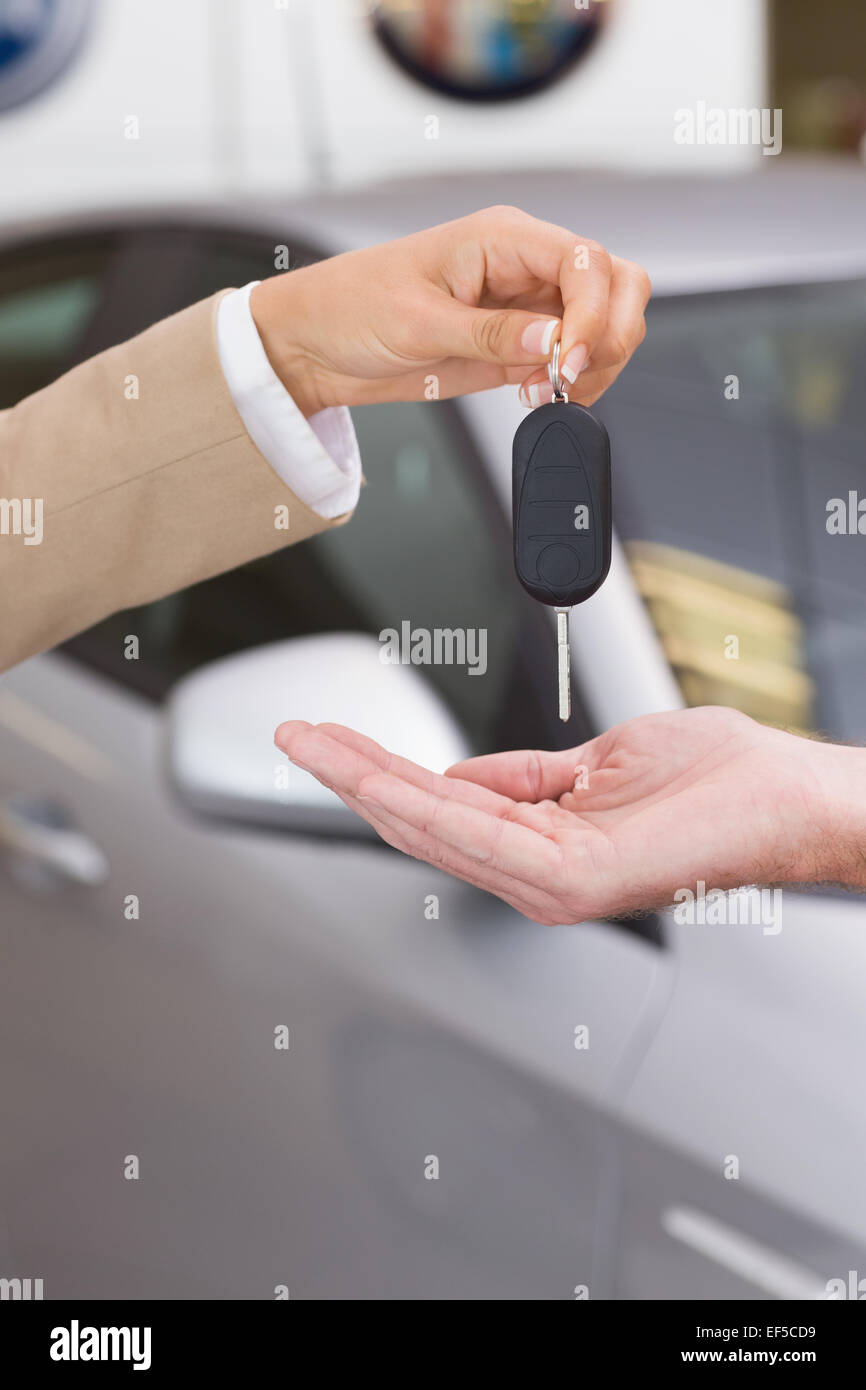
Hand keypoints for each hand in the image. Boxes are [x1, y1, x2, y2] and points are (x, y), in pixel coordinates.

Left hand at [250, 205, 650, 416]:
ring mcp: (527, 305)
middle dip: (612, 334)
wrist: (320, 344)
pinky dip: (575, 382)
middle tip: (572, 377)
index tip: (571, 359)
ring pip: (606, 323)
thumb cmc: (353, 308)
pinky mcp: (519, 343)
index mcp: (503, 237)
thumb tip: (552, 339)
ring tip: (547, 391)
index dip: (595, 312)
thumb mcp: (418, 322)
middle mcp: (524, 265)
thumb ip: (491, 333)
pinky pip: (574, 357)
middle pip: (616, 284)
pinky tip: (539, 395)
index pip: (586, 260)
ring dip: (597, 363)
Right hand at [274, 708, 865, 924]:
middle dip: (350, 774)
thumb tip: (460, 773)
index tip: (327, 736)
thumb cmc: (713, 782)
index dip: (376, 771)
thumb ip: (524, 776)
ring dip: (364, 781)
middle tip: (295, 734)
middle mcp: (535, 876)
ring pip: (433, 828)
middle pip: (420, 822)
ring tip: (313, 742)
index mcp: (539, 850)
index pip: (438, 810)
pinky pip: (476, 833)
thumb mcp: (594, 763)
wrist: (783, 795)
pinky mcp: (572, 880)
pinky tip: (373, 773)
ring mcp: (551, 884)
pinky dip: (417, 799)